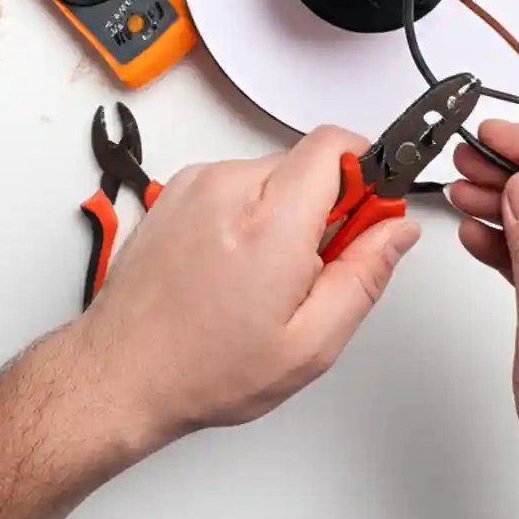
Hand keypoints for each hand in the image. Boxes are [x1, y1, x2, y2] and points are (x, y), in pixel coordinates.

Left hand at [0, 126, 420, 518]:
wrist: (120, 374)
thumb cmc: (203, 367)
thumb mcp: (310, 343)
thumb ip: (364, 276)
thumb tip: (397, 231)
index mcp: (271, 224)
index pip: (335, 145)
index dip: (366, 171)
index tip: (370, 211)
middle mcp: (229, 188)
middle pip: (306, 162)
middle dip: (328, 205)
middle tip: (316, 268)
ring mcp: (196, 185)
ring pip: (271, 175)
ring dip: (286, 213)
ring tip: (265, 277)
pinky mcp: (176, 192)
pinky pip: (235, 185)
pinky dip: (249, 216)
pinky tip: (235, 268)